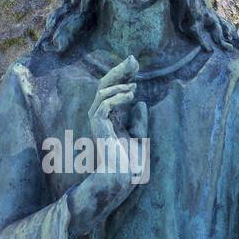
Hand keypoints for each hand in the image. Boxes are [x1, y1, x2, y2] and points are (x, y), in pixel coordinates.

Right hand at [66, 57, 147, 234]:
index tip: (136, 65)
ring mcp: (98, 121)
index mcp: (109, 117)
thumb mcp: (139, 136)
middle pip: (104, 85)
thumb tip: (141, 102)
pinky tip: (131, 95)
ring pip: (102, 92)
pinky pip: (104, 105)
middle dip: (119, 71)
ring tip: (135, 85)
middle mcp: (101, 116)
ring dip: (119, 84)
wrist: (122, 179)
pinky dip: (117, 97)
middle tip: (133, 60)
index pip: (112, 89)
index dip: (123, 75)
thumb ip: (138, 120)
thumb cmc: (129, 163)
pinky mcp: (99, 127)